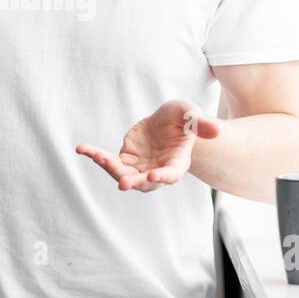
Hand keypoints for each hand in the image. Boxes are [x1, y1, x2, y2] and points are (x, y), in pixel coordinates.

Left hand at [76, 100, 220, 192]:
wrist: (169, 122)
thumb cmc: (184, 119)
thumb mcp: (191, 115)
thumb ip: (200, 123)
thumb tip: (217, 130)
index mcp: (177, 162)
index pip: (170, 174)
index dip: (162, 177)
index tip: (153, 176)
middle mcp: (157, 170)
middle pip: (144, 182)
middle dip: (133, 181)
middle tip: (122, 183)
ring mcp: (140, 167)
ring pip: (123, 174)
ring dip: (109, 167)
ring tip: (96, 155)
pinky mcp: (126, 160)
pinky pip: (109, 161)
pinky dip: (95, 156)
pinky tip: (82, 148)